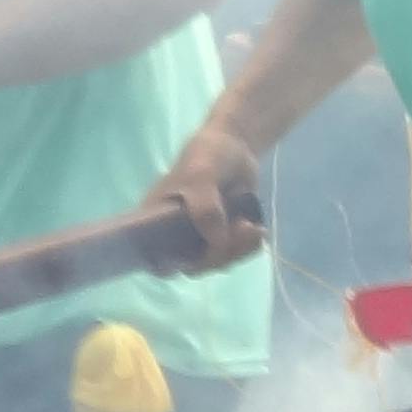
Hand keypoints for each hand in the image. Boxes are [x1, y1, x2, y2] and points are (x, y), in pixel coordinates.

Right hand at [132, 118, 272, 270]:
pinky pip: (233, 255)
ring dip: (237, 250)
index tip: (196, 258)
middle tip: (240, 231)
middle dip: (218, 256)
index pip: (154, 258)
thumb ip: (204, 209)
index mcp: (155, 222)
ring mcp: (200, 237)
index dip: (171, 266)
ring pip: (216, 262)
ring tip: (252, 227)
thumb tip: (217, 244)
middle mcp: (174, 235)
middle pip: (191, 265)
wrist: (237, 145)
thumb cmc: (207, 154)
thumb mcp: (201, 176)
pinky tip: (257, 230)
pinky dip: (248, 248)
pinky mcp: (223, 237)